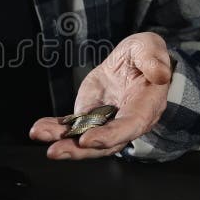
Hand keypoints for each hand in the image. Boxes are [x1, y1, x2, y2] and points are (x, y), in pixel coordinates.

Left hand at [29, 32, 172, 159]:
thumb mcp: (150, 48)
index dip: (109, 136)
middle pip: (103, 144)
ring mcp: (105, 121)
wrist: (133, 61)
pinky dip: (55, 128)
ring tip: (39, 134)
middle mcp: (125, 122)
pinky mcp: (89, 115)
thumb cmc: (146, 56)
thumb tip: (160, 74)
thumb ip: (154, 60)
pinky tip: (40, 129)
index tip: (88, 139)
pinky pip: (72, 126)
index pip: (129, 127)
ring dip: (61, 141)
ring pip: (84, 138)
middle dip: (78, 150)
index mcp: (145, 107)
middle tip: (55, 151)